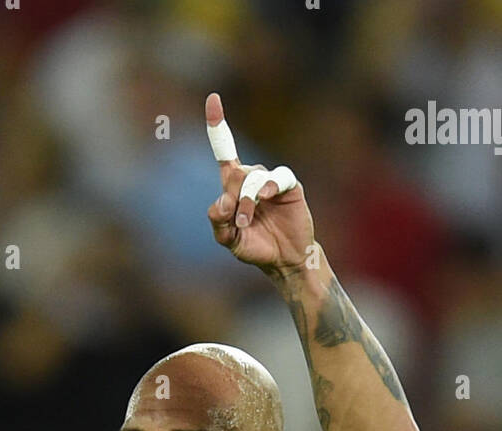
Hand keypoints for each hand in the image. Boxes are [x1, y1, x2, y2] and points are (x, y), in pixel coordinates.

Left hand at [204, 92, 314, 274]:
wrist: (284, 260)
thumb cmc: (256, 247)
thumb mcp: (229, 240)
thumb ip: (219, 223)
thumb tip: (220, 203)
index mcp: (235, 185)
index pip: (224, 150)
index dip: (218, 124)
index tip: (212, 98)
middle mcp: (252, 177)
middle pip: (235, 173)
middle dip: (233, 198)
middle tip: (238, 223)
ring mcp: (271, 180)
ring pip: (252, 179)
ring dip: (247, 201)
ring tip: (246, 224)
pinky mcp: (289, 186)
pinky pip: (277, 177)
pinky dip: (269, 185)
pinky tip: (266, 196)